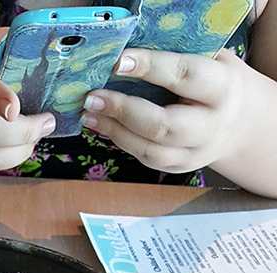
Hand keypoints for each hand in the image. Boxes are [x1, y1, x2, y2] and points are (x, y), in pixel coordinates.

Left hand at [82, 48, 248, 174]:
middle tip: (94, 96)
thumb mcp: (211, 61)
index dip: (151, 68)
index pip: (184, 77)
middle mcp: (210, 126)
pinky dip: (120, 141)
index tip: (119, 62)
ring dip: (114, 131)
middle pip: (164, 125)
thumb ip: (180, 56)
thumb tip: (131, 50)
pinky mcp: (178, 166)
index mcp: (222, 89)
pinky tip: (102, 126)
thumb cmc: (216, 82)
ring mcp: (194, 152)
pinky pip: (145, 158)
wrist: (239, 122)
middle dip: (124, 110)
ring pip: (150, 149)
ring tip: (90, 112)